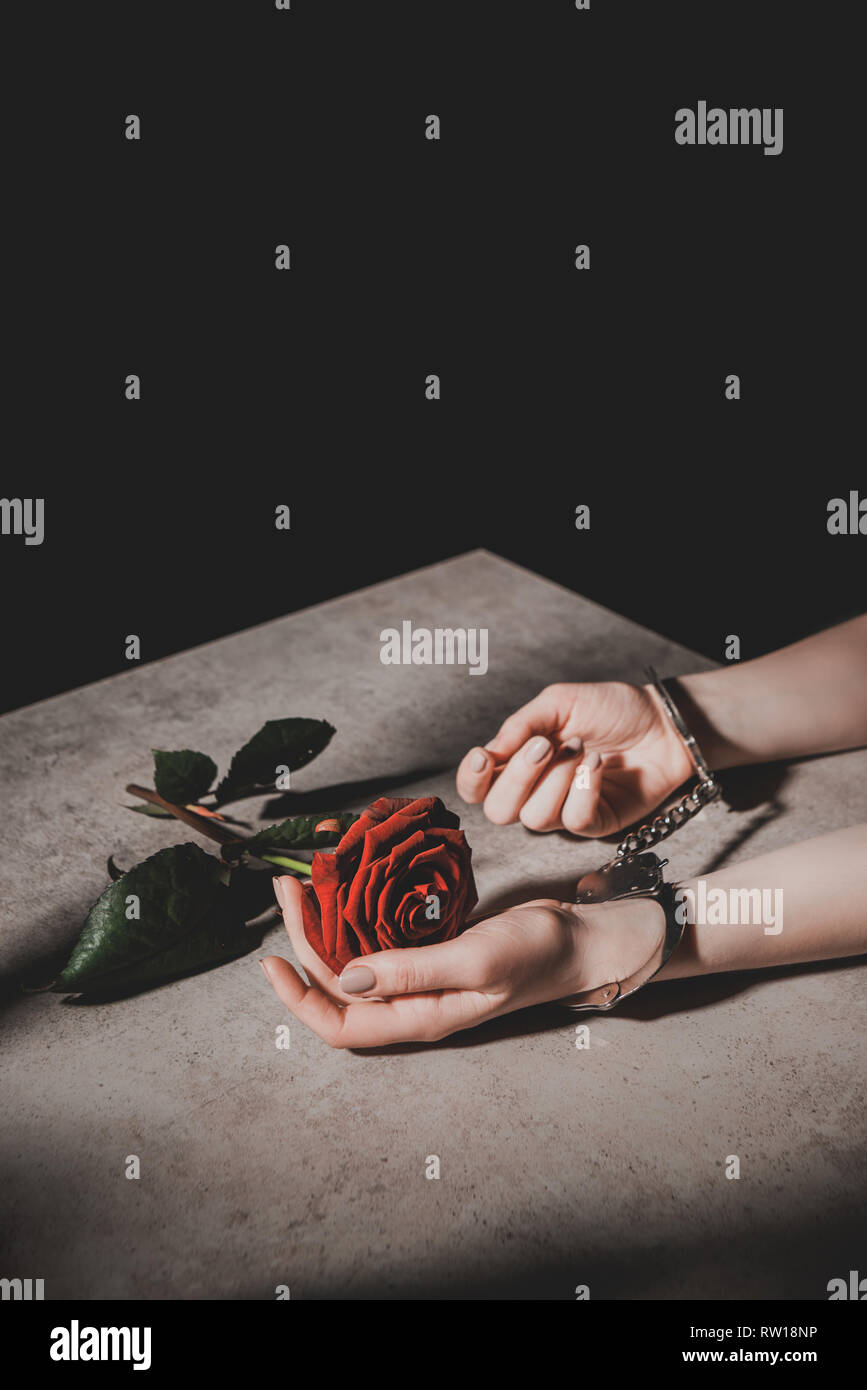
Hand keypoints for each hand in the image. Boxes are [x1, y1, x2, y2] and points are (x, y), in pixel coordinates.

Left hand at [260, 876, 664, 1047]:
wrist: (576, 941)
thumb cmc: (533, 956)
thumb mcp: (474, 961)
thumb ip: (411, 971)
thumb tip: (345, 977)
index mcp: (418, 1016)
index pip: (341, 1024)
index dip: (301, 998)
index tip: (272, 959)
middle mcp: (411, 1002)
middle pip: (338, 985)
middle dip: (304, 940)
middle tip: (288, 888)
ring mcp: (419, 977)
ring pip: (354, 959)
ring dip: (325, 924)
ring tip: (305, 882)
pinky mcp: (429, 950)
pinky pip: (377, 938)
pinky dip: (354, 913)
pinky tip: (347, 886)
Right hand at [456, 680, 693, 835]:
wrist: (662, 721)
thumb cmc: (611, 708)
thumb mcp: (559, 702)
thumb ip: (521, 724)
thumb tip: (492, 750)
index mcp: (519, 762)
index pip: (477, 789)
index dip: (472, 781)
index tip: (485, 758)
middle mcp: (535, 791)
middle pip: (499, 812)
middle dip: (519, 777)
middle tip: (545, 745)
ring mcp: (564, 810)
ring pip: (535, 819)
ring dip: (558, 778)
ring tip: (582, 747)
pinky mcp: (596, 823)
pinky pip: (574, 821)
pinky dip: (584, 789)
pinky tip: (597, 764)